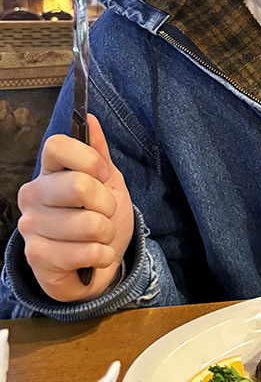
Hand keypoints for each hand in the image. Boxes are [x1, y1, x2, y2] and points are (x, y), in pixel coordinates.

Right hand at [17, 114, 133, 302]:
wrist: (96, 264)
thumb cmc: (99, 219)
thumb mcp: (108, 183)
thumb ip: (99, 154)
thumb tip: (89, 118)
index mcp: (49, 172)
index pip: (57, 145)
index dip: (88, 158)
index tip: (103, 174)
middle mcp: (32, 195)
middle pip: (79, 185)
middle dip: (108, 204)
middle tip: (106, 213)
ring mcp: (31, 226)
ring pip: (89, 224)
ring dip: (107, 234)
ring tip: (99, 238)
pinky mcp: (36, 256)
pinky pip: (87, 251)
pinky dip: (102, 255)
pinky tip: (94, 256)